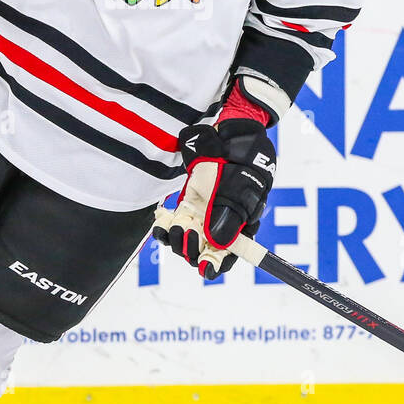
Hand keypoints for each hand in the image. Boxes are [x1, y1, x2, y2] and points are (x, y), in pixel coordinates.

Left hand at [153, 119, 274, 278]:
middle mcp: (218, 224)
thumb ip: (228, 217)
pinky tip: (162, 223)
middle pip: (202, 251)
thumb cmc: (241, 163)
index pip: (227, 256)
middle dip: (192, 248)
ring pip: (184, 240)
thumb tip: (217, 244)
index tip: (204, 268)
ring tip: (176, 227)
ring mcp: (200, 215)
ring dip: (177, 239)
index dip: (215, 264)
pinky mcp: (184, 204)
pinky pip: (171, 225)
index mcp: (239, 227)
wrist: (229, 136)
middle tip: (187, 233)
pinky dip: (164, 228)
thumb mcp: (239, 190)